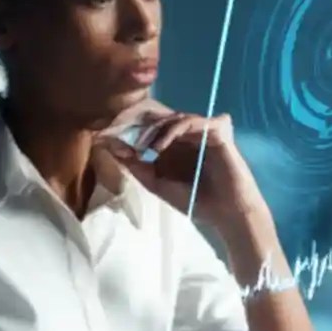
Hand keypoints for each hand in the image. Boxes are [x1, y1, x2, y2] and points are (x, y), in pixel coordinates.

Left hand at [99, 101, 265, 229]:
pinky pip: (193, 121)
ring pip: (175, 117)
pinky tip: (160, 147)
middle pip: (160, 116)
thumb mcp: (157, 183)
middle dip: (138, 124)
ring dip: (155, 129)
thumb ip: (135, 165)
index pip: (150, 126)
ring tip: (142, 148)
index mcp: (174, 144)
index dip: (129, 127)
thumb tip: (109, 147)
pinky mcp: (218, 131)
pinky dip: (175, 129)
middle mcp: (188, 134)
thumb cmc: (195, 200)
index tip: (104, 136)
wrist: (226, 214)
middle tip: (119, 133)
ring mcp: (204, 130)